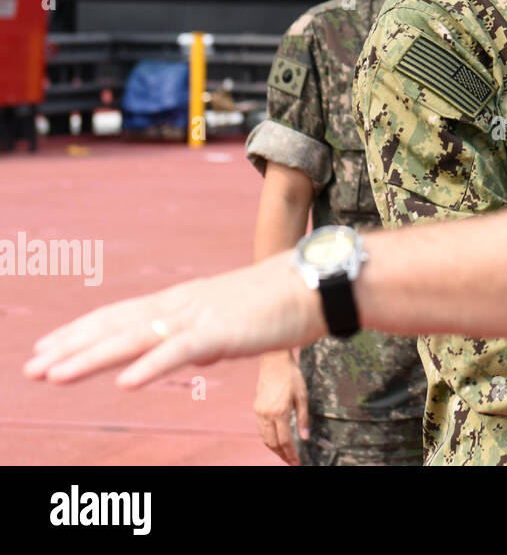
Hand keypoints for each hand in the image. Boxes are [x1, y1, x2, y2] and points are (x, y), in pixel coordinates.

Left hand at [23, 256, 325, 388]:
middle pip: (115, 325)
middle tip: (30, 367)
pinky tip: (125, 383)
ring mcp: (199, 316)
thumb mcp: (232, 322)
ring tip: (54, 374)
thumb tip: (195, 354)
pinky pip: (179, 353)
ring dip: (90, 357)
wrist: (315, 284)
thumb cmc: (279, 303)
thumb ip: (208, 336)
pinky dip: (150, 367)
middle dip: (70, 347)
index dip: (80, 331)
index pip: (120, 314)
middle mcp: (181, 304)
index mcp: (183, 301)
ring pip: (135, 339)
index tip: (46, 348)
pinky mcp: (222, 331)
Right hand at [254, 352, 309, 464]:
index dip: (291, 453)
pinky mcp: (256, 409)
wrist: (274, 361)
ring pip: (265, 438)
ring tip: (285, 454)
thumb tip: (304, 438)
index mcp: (280, 412)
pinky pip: (261, 430)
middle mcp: (266, 415)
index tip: (296, 462)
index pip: (285, 440)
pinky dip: (268, 438)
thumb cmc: (292, 376)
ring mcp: (259, 412)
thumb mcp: (303, 396)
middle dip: (282, 455)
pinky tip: (276, 441)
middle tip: (291, 462)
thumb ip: (303, 418)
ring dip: (274, 448)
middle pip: (273, 443)